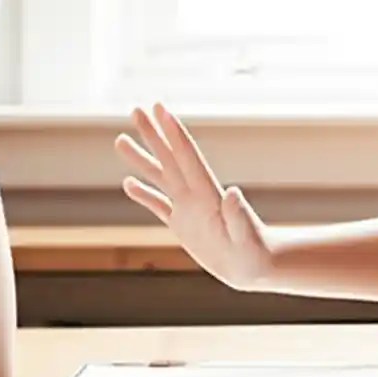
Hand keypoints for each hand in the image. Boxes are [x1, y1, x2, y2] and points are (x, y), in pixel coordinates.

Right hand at [114, 104, 272, 290]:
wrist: (256, 268)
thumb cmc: (256, 253)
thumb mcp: (246, 237)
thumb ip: (238, 215)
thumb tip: (233, 193)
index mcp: (209, 194)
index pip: (188, 157)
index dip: (174, 133)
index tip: (161, 109)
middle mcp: (196, 195)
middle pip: (170, 159)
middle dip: (153, 134)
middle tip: (136, 109)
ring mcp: (188, 209)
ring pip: (160, 177)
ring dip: (142, 159)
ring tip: (120, 139)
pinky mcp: (183, 225)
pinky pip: (158, 205)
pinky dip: (144, 194)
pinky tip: (129, 183)